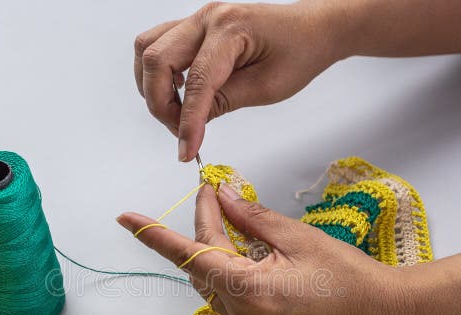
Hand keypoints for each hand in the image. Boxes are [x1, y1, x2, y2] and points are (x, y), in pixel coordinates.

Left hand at [117, 183, 410, 314]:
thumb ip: (253, 218)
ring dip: (214, 251)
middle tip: (214, 193)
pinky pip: (231, 299)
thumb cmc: (346, 273)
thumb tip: (224, 198)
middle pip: (203, 266)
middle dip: (202, 228)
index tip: (125, 219)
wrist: (380, 312)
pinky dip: (230, 272)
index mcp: (249, 290)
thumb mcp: (297, 237)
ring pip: (214, 284)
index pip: (190, 255)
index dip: (154, 236)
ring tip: (226, 216)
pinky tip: (244, 251)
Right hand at [133, 1, 344, 161]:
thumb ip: (224, 102)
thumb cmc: (299, 52)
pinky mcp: (194, 27)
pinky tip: (177, 89)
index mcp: (231, 30)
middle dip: (160, 103)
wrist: (312, 29)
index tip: (186, 151)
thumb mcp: (267, 87)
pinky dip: (157, 71)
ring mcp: (197, 19)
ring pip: (147, 48)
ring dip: (151, 85)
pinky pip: (157, 44)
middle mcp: (207, 18)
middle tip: (180, 132)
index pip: (196, 81)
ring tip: (175, 111)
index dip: (187, 121)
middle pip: (157, 59)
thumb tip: (191, 123)